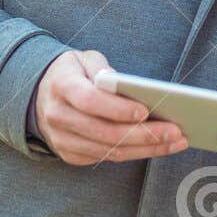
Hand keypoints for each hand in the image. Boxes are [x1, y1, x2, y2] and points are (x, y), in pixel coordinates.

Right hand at [34, 50, 187, 164]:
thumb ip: (101, 68)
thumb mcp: (83, 58)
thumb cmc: (72, 73)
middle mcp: (58, 116)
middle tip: (175, 131)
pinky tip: (157, 146)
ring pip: (108, 151)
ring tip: (175, 141)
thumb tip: (122, 84)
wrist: (41, 95)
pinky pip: (106, 158)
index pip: (89, 101)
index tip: (145, 111)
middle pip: (104, 132)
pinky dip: (134, 154)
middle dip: (144, 134)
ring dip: (146, 149)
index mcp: (61, 86)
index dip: (117, 109)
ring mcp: (62, 140)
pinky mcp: (70, 155)